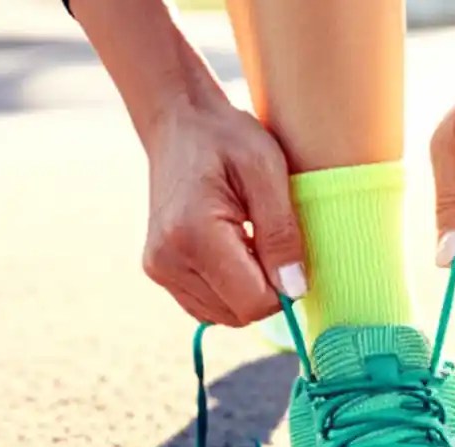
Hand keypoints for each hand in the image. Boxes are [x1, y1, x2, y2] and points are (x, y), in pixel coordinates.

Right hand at [142, 100, 306, 326]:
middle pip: (239, 315)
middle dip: (265, 289)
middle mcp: (167, 261)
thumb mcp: (267, 172)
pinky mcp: (159, 271)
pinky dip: (228, 290)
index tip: (288, 254)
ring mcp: (159, 269)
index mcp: (194, 236)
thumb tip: (295, 290)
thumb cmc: (228, 138)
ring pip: (224, 316)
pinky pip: (207, 306)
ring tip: (247, 240)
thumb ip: (282, 234)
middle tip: (267, 241)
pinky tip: (231, 252)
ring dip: (246, 290)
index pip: (252, 303)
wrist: (179, 123)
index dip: (283, 289)